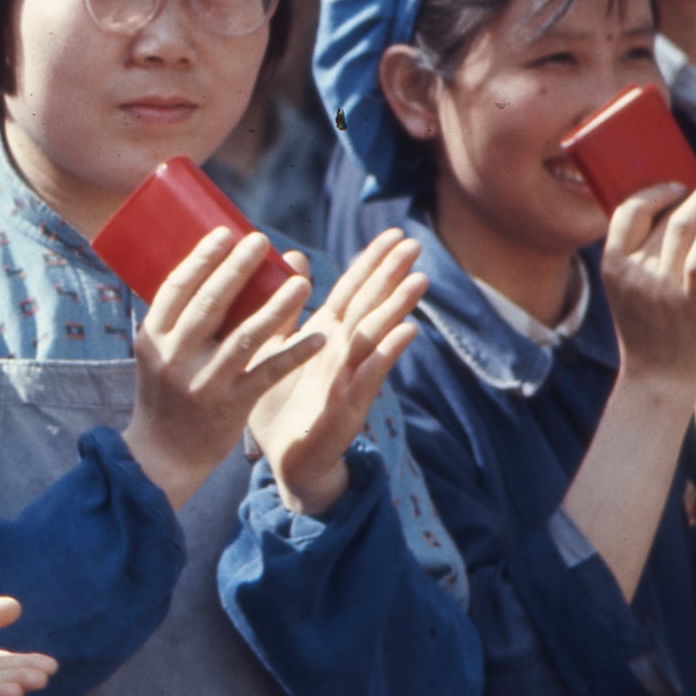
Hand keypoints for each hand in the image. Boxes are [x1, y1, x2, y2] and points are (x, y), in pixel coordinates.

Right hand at [120, 228, 323, 503]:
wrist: (163, 455)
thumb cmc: (165, 391)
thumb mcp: (158, 353)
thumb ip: (181, 318)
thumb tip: (216, 266)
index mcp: (153, 338)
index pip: (176, 288)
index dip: (201, 258)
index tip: (226, 232)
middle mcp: (175, 358)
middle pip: (209, 305)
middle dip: (237, 269)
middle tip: (262, 240)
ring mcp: (204, 384)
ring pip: (244, 338)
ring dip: (276, 308)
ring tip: (302, 283)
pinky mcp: (230, 406)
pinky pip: (268, 374)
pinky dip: (294, 353)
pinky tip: (318, 336)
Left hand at [246, 230, 426, 512]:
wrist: (288, 461)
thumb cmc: (282, 405)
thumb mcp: (276, 348)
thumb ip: (285, 307)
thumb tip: (292, 256)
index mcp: (324, 336)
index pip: (351, 291)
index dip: (371, 263)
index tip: (393, 234)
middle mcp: (342, 352)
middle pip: (369, 306)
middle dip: (390, 276)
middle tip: (413, 243)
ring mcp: (349, 378)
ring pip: (375, 337)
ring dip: (396, 309)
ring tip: (419, 280)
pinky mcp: (349, 406)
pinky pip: (369, 377)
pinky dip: (386, 354)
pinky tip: (406, 333)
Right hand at [600, 174, 695, 389]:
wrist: (659, 379)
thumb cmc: (648, 335)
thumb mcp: (628, 292)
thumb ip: (639, 259)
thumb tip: (666, 222)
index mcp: (612, 266)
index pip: (626, 213)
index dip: (652, 194)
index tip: (677, 188)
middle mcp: (633, 271)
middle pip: (662, 216)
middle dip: (693, 193)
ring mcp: (661, 284)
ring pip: (683, 227)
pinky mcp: (690, 299)